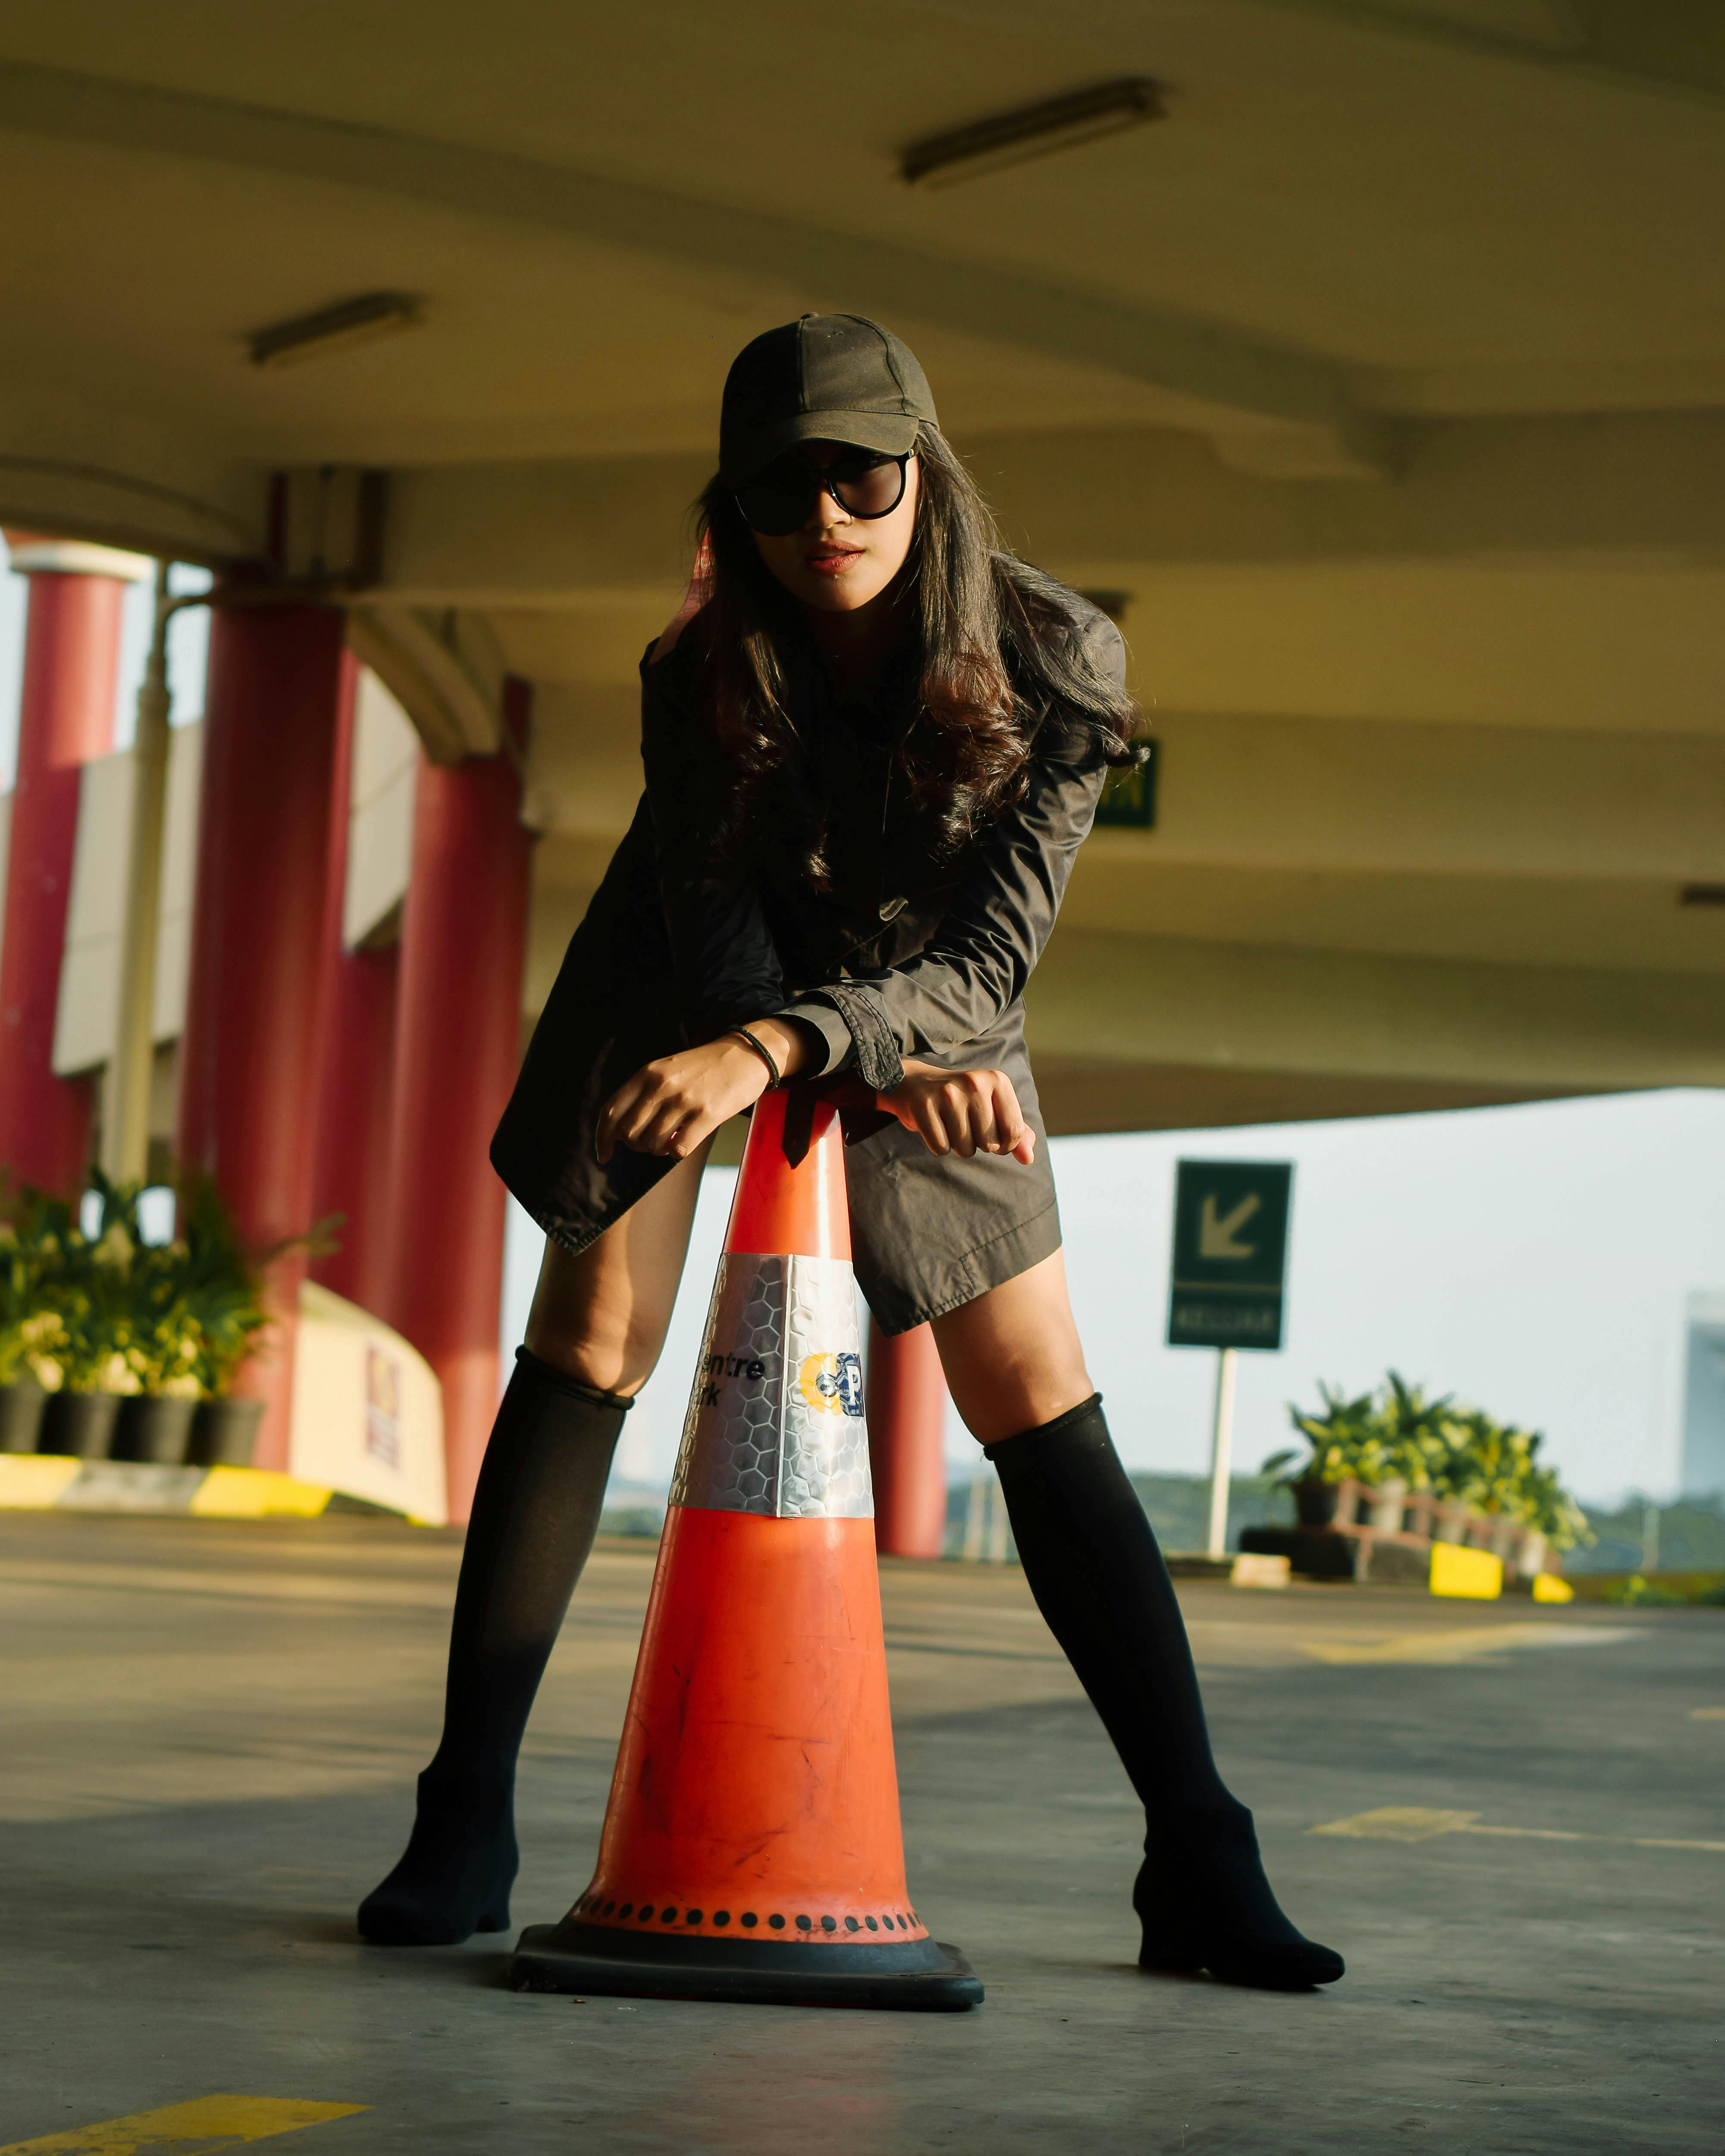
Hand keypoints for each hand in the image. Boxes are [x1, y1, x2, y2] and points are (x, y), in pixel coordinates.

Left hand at [595, 1018, 813, 1162]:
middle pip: (629, 1132)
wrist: (744, 1055)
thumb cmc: (703, 1067)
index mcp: (648, 1073)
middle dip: (635, 1145)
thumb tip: (622, 1131)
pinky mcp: (707, 1115)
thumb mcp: (667, 1068)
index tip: (604, 1154)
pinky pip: (678, 1149)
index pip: (612, 1110)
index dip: (603, 1137)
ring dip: (657, 1150)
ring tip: (669, 1139)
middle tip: (648, 1143)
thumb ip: (644, 1092)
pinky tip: (682, 1142)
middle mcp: (662, 1086)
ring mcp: (685, 1100)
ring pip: (652, 1143)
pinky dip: (676, 1152)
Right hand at [880, 1061, 1036, 1163]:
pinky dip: (939, 1145)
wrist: (916, 1083)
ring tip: (950, 1124)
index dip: (1004, 1145)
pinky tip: (935, 1126)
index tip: (992, 1134)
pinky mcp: (924, 1106)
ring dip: (958, 1146)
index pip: (1014, 1133)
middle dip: (979, 1144)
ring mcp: (948, 1093)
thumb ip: (1017, 1133)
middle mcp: (975, 1083)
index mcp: (997, 1080)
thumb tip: (1028, 1159)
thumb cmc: (963, 1101)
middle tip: (965, 1124)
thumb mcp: (994, 1109)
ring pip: (965, 1149)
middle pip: (990, 1144)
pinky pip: (941, 1148)